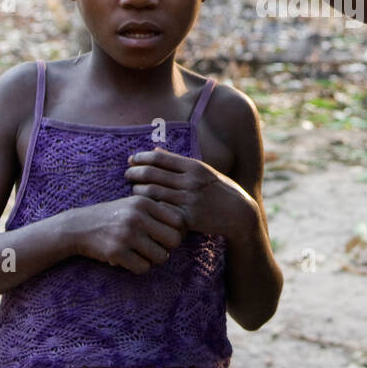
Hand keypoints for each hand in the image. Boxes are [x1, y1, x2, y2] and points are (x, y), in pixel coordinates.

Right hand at [64, 195, 186, 274]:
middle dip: (169, 248)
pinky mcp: (116, 252)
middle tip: (157, 248)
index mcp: (144, 202)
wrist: (78, 227)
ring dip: (154, 260)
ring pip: (161, 257)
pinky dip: (140, 267)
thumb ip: (157, 211)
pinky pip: (143, 268)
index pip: (179, 221)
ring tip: (143, 254)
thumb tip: (186, 226)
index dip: (178, 231)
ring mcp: (126, 234)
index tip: (167, 236)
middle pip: (174, 240)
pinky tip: (130, 260)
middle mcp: (137, 216)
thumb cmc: (113, 216)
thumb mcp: (134, 205)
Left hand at [124, 148, 256, 240]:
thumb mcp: (204, 171)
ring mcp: (189, 199)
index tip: (132, 160)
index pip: (159, 158)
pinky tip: (144, 207)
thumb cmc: (220, 190)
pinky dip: (150, 207)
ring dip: (138, 190)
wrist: (240, 214)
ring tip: (133, 189)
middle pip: (152, 173)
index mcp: (194, 167)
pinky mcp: (188, 218)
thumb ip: (178, 161)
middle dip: (134, 172)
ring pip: (153, 192)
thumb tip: (155, 149)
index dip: (141, 157)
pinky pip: (162, 211)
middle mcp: (190, 181)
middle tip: (126, 173)